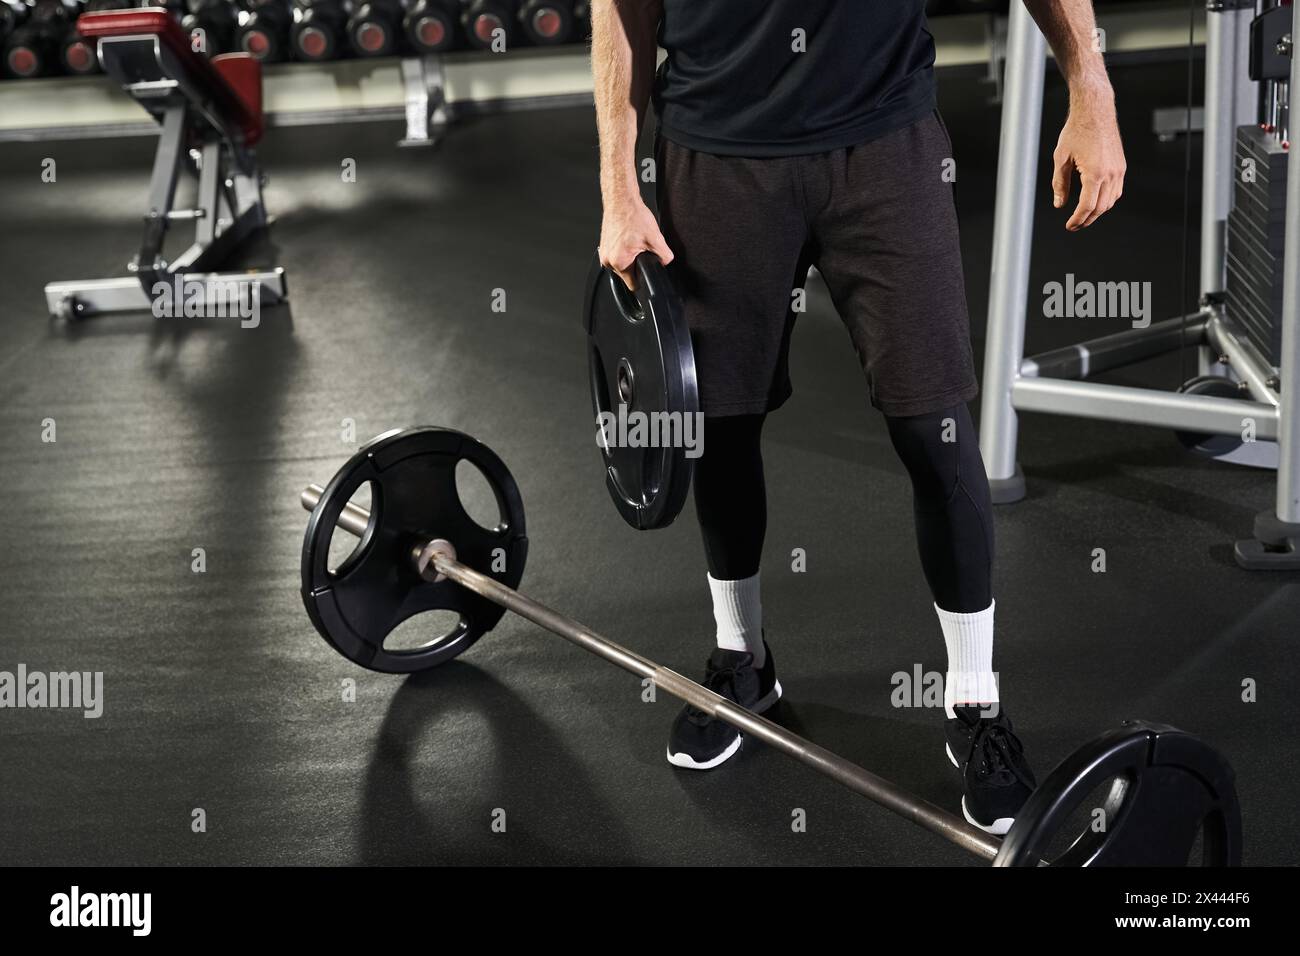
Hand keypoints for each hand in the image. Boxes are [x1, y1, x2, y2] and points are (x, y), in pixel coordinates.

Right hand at [598, 197, 673, 289]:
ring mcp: (604, 253)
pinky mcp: (603, 247)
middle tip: (641, 249)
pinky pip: (616, 255)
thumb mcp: (655, 238)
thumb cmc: (632, 216)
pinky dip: (623, 250)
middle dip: (637, 265)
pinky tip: (628, 239)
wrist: (621, 200)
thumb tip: (666, 262)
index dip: (643, 280)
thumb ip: (664, 255)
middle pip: (627, 274)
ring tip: (634, 242)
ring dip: (630, 257)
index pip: (632, 284)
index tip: (647, 271)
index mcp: (619, 261)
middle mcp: (608, 260)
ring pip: (622, 264)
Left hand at [1052, 83, 1126, 230]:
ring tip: (1083, 216)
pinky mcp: (1121, 166)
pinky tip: (1096, 202)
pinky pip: (1117, 190)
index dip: (1077, 220)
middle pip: (1100, 208)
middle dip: (1087, 219)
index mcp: (1095, 173)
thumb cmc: (1077, 130)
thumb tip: (1059, 204)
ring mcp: (1119, 170)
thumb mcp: (1061, 159)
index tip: (1069, 226)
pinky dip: (1107, 200)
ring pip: (1111, 201)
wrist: (1096, 111)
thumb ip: (1059, 184)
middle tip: (1074, 225)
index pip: (1087, 206)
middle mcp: (1111, 173)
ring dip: (1097, 211)